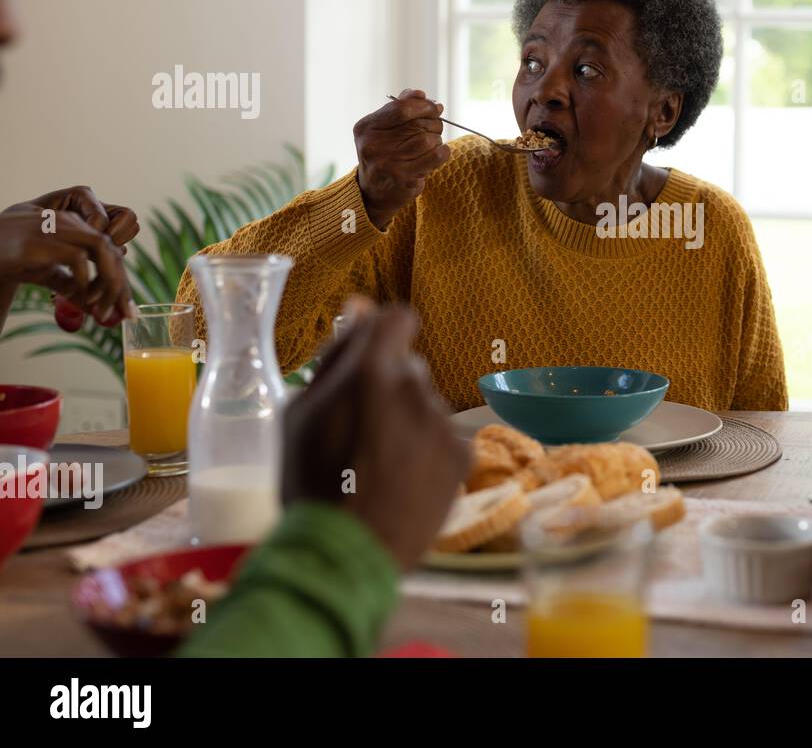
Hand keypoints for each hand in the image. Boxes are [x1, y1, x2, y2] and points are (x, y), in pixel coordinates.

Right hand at [0, 187, 139, 324]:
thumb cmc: (15, 260)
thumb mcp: (50, 276)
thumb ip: (76, 289)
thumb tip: (100, 311)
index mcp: (76, 228)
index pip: (111, 251)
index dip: (123, 281)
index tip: (127, 310)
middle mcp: (70, 223)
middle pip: (111, 250)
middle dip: (121, 285)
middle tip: (124, 314)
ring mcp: (56, 228)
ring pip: (102, 248)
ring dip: (109, 281)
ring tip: (102, 308)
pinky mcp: (42, 240)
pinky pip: (77, 257)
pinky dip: (85, 279)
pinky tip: (78, 296)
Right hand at [281, 298, 469, 568]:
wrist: (346, 554)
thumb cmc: (312, 483)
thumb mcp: (300, 413)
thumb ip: (335, 354)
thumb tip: (359, 307)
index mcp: (371, 371)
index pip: (396, 319)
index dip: (384, 334)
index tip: (373, 355)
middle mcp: (416, 388)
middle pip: (408, 369)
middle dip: (387, 388)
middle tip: (359, 433)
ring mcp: (443, 422)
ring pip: (426, 406)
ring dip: (406, 423)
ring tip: (376, 468)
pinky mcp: (462, 455)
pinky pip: (443, 438)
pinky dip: (426, 453)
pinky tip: (401, 482)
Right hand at [353, 88, 449, 228]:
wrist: (373, 193)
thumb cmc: (383, 153)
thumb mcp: (382, 128)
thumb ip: (399, 108)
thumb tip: (420, 94)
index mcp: (366, 127)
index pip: (401, 108)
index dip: (423, 105)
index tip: (435, 107)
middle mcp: (373, 145)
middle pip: (417, 124)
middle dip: (433, 122)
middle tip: (436, 127)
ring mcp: (388, 163)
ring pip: (427, 140)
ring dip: (437, 138)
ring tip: (433, 142)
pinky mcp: (403, 178)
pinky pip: (434, 157)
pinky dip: (443, 151)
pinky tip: (440, 152)